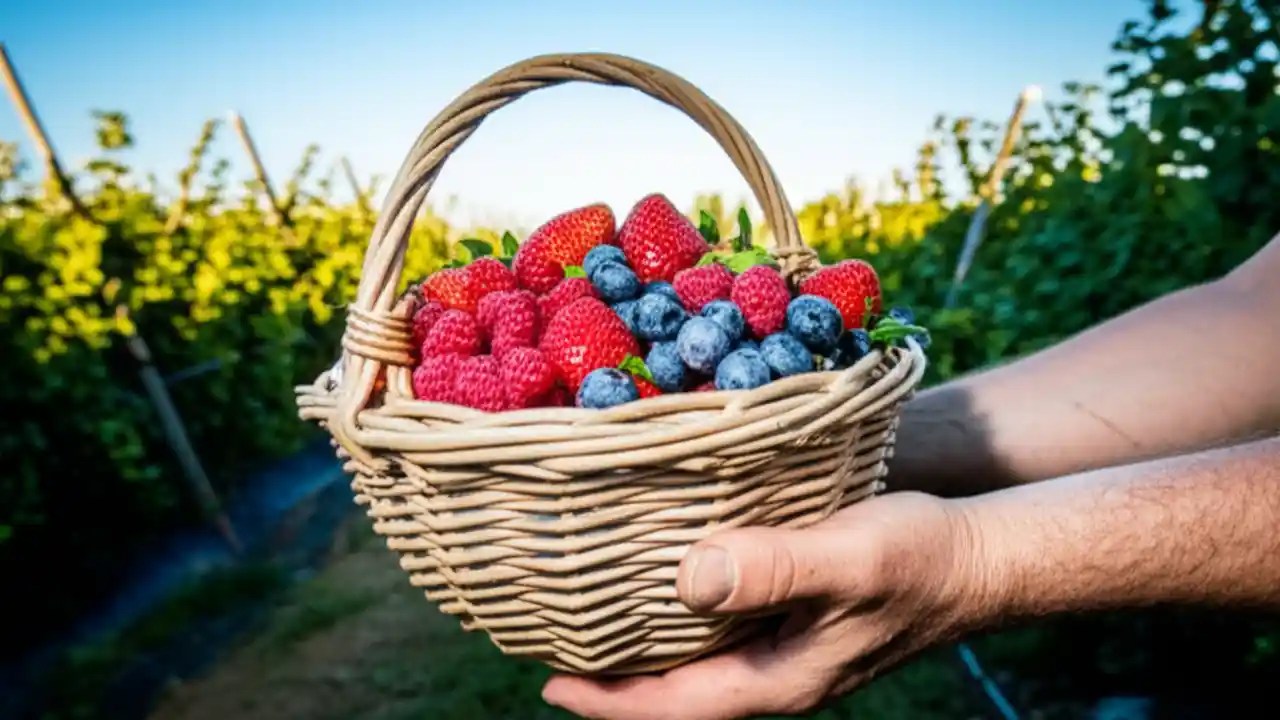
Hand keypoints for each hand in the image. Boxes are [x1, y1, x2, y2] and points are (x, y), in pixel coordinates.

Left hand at [540, 491, 992, 719]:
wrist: (981, 559)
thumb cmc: (920, 560)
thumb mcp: (847, 559)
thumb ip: (774, 569)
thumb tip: (688, 580)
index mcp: (777, 679)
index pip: (674, 707)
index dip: (608, 700)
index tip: (548, 678)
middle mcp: (775, 673)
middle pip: (676, 692)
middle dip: (614, 679)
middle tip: (554, 642)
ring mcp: (788, 649)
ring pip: (697, 662)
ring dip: (644, 648)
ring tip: (593, 617)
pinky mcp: (798, 619)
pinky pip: (724, 631)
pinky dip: (683, 618)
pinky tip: (666, 582)